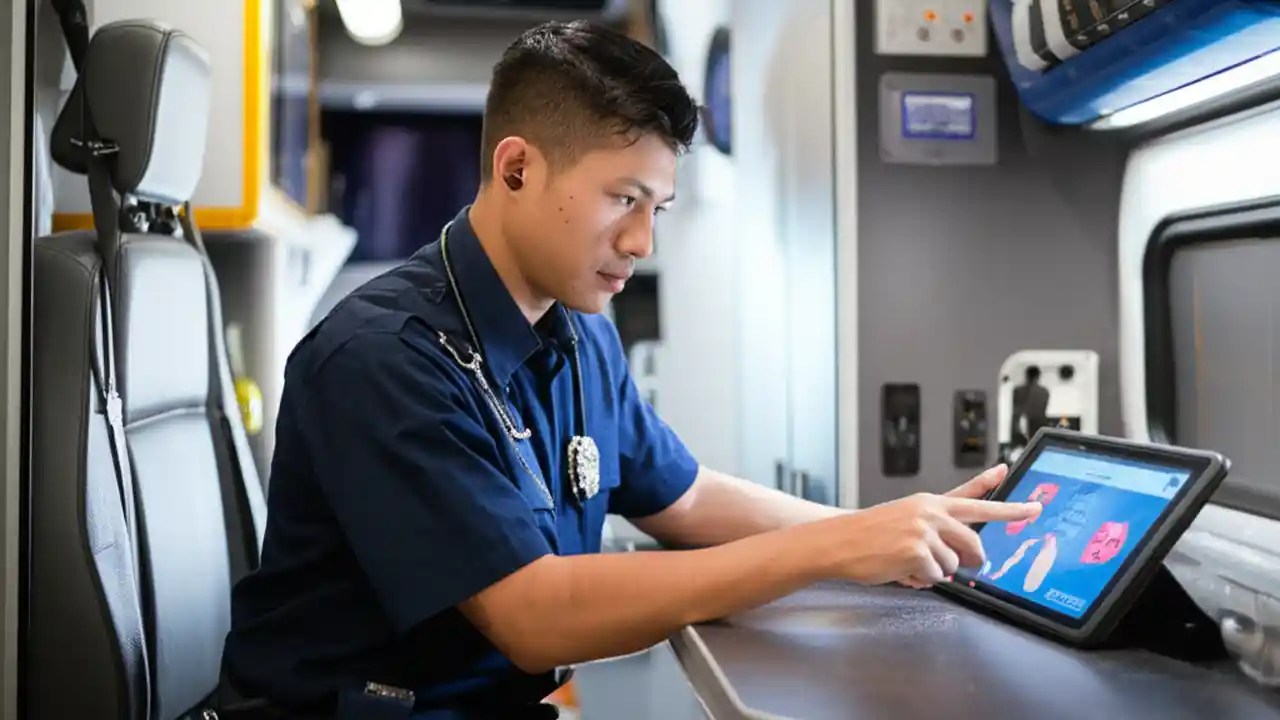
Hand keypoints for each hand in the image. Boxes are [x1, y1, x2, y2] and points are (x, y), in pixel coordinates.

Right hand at [826, 465, 1040, 587]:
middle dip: (969, 559)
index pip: (978, 501)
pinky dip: (918, 579)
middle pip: (973, 543)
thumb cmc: (872, 532)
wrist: (839, 540)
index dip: (1010, 508)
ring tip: (906, 561)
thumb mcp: (908, 515)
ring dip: (934, 570)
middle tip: (954, 562)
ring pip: (952, 565)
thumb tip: (966, 552)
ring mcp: (924, 532)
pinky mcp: (916, 552)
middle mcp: (931, 513)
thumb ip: (941, 524)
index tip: (1036, 508)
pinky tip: (899, 568)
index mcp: (931, 502)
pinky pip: (934, 577)